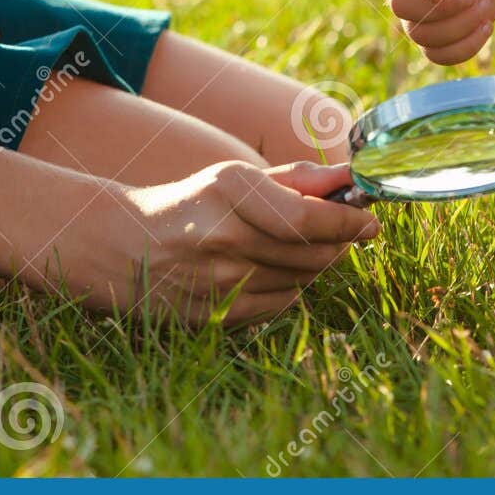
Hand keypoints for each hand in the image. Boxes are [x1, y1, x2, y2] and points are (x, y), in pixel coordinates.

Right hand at [61, 161, 380, 326]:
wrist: (123, 249)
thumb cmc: (193, 204)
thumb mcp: (238, 177)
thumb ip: (300, 178)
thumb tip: (354, 177)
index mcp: (231, 192)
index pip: (310, 218)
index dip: (349, 222)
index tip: (370, 220)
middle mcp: (225, 239)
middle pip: (314, 253)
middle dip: (339, 243)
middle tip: (345, 231)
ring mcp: (220, 283)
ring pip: (303, 280)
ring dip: (315, 264)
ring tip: (299, 246)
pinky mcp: (217, 317)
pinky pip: (282, 305)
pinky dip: (290, 288)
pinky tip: (272, 270)